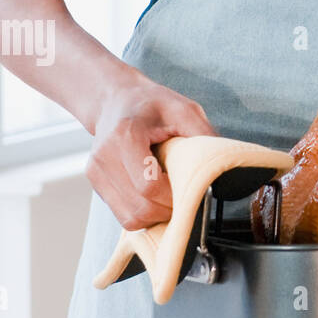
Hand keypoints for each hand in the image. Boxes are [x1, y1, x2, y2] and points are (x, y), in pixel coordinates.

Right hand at [87, 74, 214, 229]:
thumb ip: (203, 135)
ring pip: (130, 218)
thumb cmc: (153, 103)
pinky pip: (123, 215)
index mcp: (125, 136)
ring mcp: (96, 173)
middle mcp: (104, 157)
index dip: (174, 197)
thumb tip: (222, 166)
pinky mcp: (96, 183)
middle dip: (168, 210)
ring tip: (171, 195)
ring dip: (156, 215)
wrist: (117, 99)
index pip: (148, 187)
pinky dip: (143, 213)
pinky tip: (156, 196)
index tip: (191, 189)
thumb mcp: (184, 109)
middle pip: (139, 208)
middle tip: (186, 197)